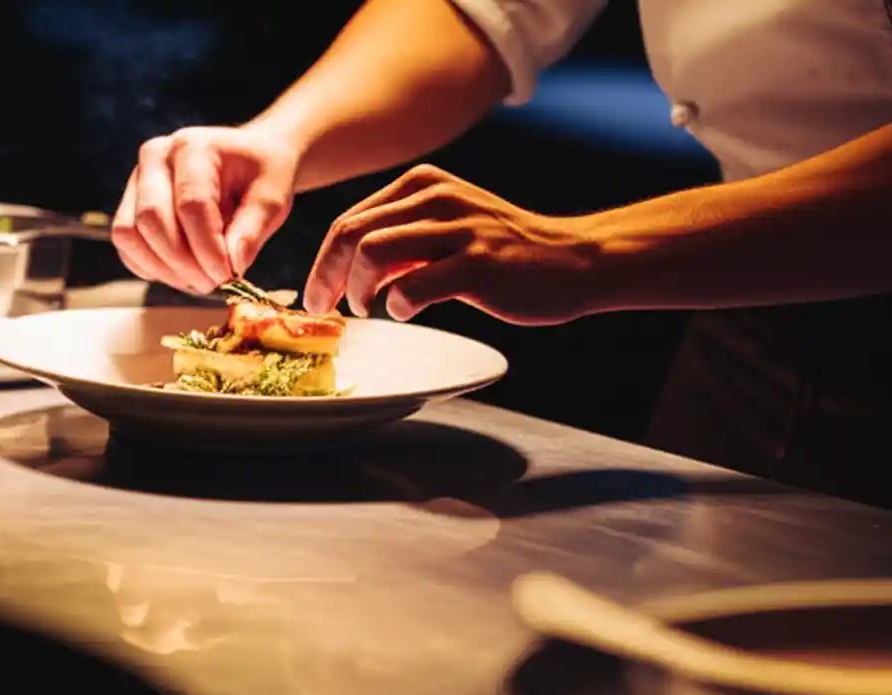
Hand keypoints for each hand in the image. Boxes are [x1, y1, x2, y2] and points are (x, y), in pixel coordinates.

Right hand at [110, 125, 299, 294]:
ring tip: (199, 279)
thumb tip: (232, 266)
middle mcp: (157, 156)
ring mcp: (137, 178)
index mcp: (194, 147)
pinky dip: (150, 267)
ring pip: (130, 234)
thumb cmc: (261, 175)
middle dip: (183, 262)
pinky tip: (183, 271)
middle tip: (213, 282)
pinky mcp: (130, 203)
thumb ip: (253, 230)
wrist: (248, 159)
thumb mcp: (272, 198)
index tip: (228, 275)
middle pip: (151, 219)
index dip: (207, 248)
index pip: (191, 205)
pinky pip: (126, 245)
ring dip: (163, 268)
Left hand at [303, 164, 601, 325]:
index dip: (323, 261)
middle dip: (327, 276)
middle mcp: (437, 198)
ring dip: (358, 289)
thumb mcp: (447, 228)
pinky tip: (405, 312)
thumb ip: (401, 241)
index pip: (350, 220)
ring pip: (373, 253)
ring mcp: (459, 229)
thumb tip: (350, 269)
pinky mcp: (478, 264)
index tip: (317, 294)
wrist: (574, 260)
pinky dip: (398, 305)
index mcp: (422, 185)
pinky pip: (413, 286)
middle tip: (326, 308)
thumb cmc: (504, 252)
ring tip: (367, 309)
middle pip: (352, 234)